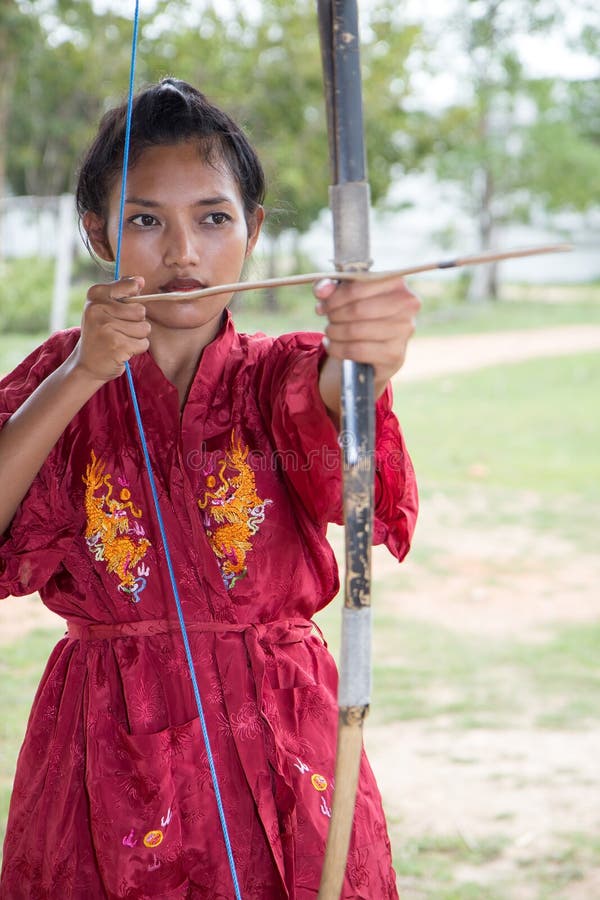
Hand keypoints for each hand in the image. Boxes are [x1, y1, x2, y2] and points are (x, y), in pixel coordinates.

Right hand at [73, 276, 150, 383]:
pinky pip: (143, 343)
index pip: (130, 286)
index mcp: (95, 295)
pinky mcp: (117, 345)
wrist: (86, 364)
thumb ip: (121, 291)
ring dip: (137, 337)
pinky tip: (122, 350)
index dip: (133, 298)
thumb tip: (140, 280)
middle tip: (120, 330)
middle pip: (141, 311)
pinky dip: (137, 349)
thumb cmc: (100, 334)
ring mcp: (107, 327)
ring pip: (144, 328)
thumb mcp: (103, 308)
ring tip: (121, 340)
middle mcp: (98, 309)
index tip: (122, 309)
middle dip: (137, 323)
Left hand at [314, 275, 419, 397]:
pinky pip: (357, 350)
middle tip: (327, 319)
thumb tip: (321, 290)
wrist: (376, 347)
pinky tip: (332, 346)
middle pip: (357, 310)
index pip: (358, 287)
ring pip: (356, 331)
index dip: (334, 297)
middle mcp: (407, 305)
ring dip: (335, 332)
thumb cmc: (361, 313)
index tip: (322, 305)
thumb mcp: (345, 295)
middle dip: (334, 316)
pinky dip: (338, 349)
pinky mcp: (395, 354)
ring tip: (330, 332)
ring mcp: (404, 330)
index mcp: (397, 282)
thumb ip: (330, 286)